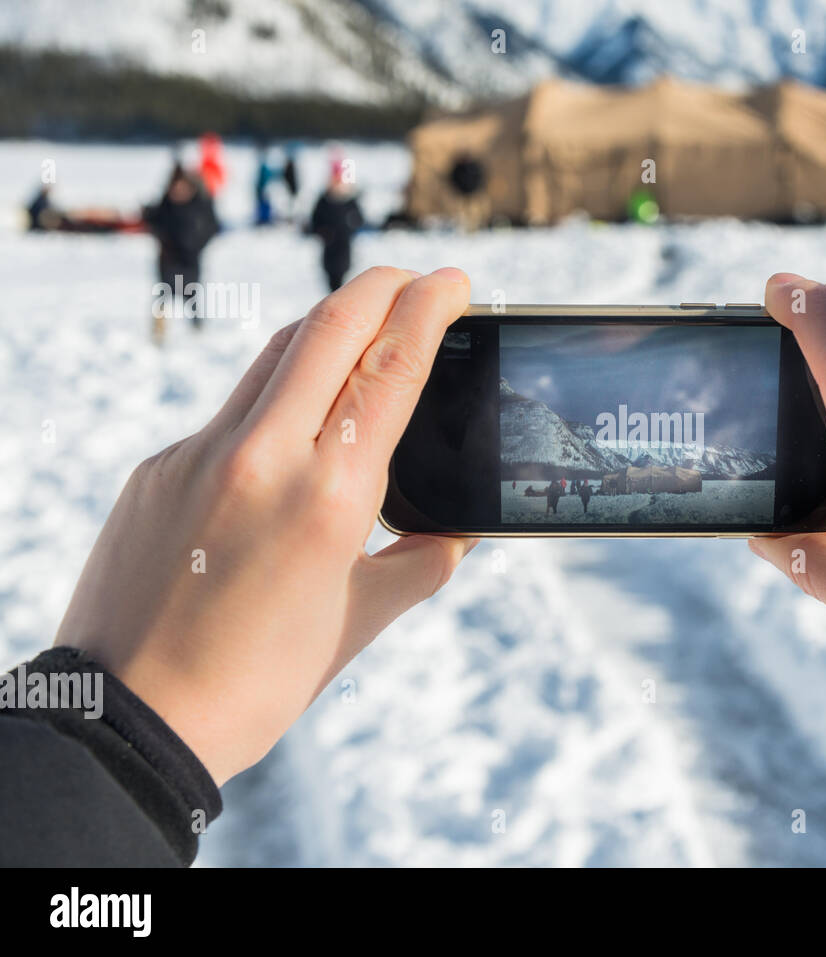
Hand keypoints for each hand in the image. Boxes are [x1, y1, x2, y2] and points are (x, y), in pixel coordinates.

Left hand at [55, 267, 474, 784]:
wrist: (131, 717)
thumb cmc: (259, 680)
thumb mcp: (358, 621)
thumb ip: (420, 565)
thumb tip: (459, 534)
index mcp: (330, 496)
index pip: (390, 368)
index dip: (428, 310)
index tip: (453, 282)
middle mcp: (264, 456)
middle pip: (330, 326)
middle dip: (381, 286)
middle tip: (415, 280)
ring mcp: (201, 453)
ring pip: (276, 355)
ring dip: (328, 326)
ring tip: (363, 331)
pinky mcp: (159, 466)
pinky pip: (231, 409)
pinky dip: (276, 395)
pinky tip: (291, 428)